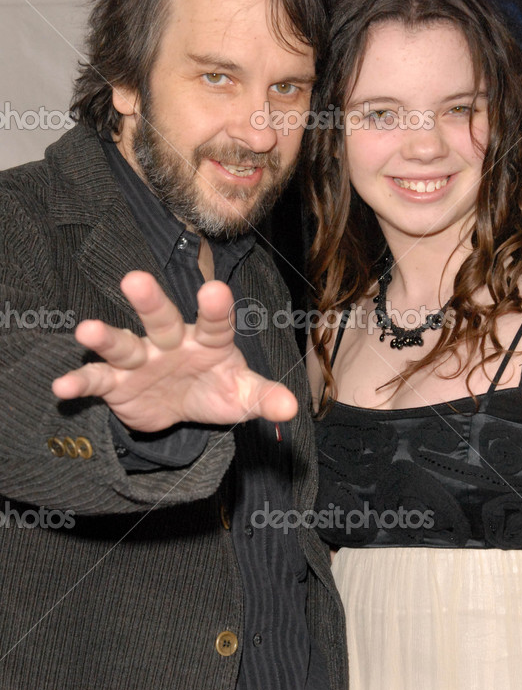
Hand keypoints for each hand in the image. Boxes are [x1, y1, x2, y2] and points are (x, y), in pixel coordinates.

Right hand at [52, 271, 296, 429]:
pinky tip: (61, 386)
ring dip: (105, 337)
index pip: (215, 322)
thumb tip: (291, 408)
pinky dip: (79, 383)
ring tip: (86, 329)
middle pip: (160, 318)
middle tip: (135, 279)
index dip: (215, 308)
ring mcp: (141, 360)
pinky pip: (96, 379)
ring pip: (122, 344)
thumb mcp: (241, 396)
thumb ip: (263, 398)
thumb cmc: (214, 389)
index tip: (215, 290)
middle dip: (149, 301)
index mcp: (208, 340)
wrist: (180, 409)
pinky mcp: (117, 383)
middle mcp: (171, 342)